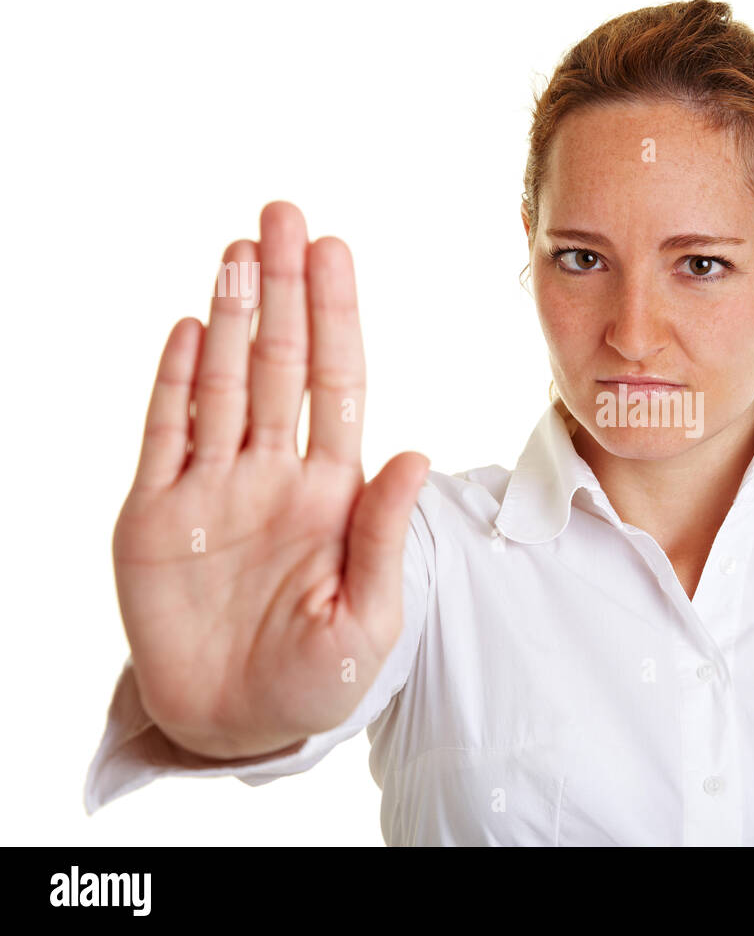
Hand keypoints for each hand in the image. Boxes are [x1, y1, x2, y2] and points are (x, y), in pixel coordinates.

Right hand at [111, 201, 428, 759]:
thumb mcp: (366, 616)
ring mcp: (212, 487)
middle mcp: (273, 472)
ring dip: (227, 316)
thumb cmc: (319, 679)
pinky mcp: (155, 515)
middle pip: (277, 361)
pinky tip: (186, 326)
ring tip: (239, 250)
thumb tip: (415, 454)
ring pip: (220, 382)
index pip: (336, 383)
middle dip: (282, 289)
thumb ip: (384, 534)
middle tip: (283, 214)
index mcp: (333, 489)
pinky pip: (164, 433)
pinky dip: (172, 380)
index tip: (335, 252)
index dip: (334, 317)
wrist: (238, 722)